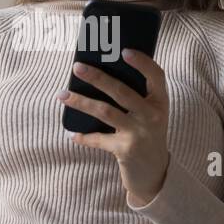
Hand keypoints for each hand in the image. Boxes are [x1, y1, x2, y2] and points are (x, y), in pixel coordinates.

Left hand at [57, 48, 170, 206]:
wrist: (154, 171)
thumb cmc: (147, 132)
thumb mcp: (150, 112)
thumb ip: (137, 94)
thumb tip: (101, 70)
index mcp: (160, 101)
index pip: (156, 75)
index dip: (142, 62)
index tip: (124, 51)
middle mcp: (152, 115)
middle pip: (121, 91)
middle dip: (97, 78)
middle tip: (77, 67)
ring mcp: (139, 133)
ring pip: (105, 112)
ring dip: (81, 102)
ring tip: (62, 95)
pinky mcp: (125, 150)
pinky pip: (99, 139)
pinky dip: (84, 136)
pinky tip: (72, 133)